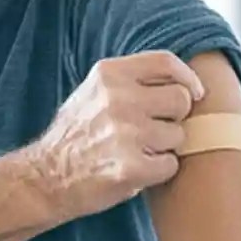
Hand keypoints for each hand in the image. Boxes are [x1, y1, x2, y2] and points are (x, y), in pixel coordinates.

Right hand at [28, 51, 205, 220]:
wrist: (45, 177)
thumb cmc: (77, 134)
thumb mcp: (94, 91)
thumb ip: (132, 80)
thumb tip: (183, 76)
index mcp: (109, 74)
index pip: (166, 62)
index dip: (188, 78)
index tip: (194, 93)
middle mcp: (117, 98)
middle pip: (180, 99)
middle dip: (175, 117)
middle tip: (155, 129)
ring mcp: (125, 133)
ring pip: (178, 135)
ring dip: (166, 147)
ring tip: (139, 151)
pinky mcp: (131, 167)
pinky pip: (170, 165)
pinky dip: (159, 171)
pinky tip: (137, 170)